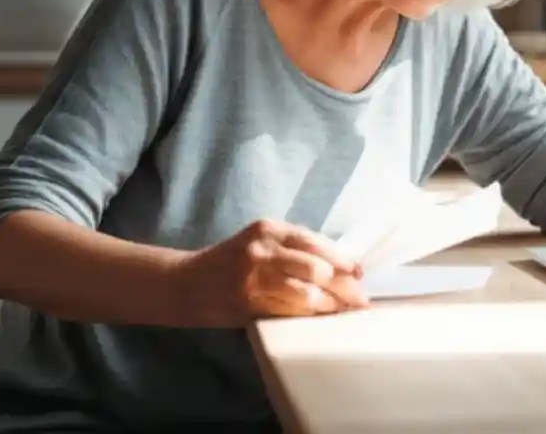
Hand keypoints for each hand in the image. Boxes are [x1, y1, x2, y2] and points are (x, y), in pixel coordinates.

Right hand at [174, 219, 367, 325]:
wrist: (186, 283)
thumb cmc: (229, 262)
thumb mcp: (259, 243)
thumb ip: (292, 249)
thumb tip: (339, 265)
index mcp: (269, 228)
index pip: (316, 242)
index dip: (343, 259)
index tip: (359, 273)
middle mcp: (264, 249)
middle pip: (318, 268)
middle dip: (343, 286)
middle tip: (359, 299)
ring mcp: (256, 276)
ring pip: (308, 292)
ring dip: (330, 305)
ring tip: (342, 311)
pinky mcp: (250, 302)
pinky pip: (290, 310)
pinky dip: (310, 315)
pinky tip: (319, 316)